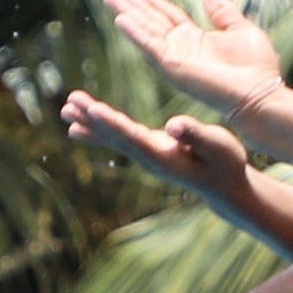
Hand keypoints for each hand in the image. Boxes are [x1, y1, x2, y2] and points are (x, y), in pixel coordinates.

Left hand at [58, 88, 264, 211]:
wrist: (225, 187)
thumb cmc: (226, 164)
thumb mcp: (218, 147)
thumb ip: (195, 135)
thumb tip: (173, 124)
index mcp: (164, 157)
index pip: (133, 138)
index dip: (112, 124)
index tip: (92, 109)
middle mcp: (149, 158)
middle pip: (115, 137)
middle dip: (92, 120)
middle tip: (68, 106)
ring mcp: (146, 155)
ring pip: (113, 137)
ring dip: (90, 122)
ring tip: (66, 110)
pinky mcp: (148, 149)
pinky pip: (119, 137)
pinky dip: (101, 127)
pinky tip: (83, 122)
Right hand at [104, 0, 288, 121]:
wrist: (259, 95)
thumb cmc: (256, 69)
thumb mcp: (240, 30)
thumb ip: (223, 14)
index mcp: (194, 39)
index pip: (164, 13)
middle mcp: (180, 48)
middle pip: (149, 19)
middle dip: (129, 1)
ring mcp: (175, 59)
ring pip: (145, 30)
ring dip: (127, 12)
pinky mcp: (174, 68)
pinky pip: (151, 46)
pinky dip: (136, 33)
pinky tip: (121, 19)